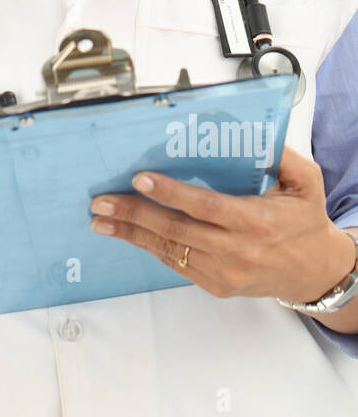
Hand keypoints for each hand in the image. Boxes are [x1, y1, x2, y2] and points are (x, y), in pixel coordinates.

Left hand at [88, 144, 357, 304]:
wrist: (316, 272)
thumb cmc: (306, 220)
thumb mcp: (306, 182)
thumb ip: (280, 156)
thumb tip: (252, 131)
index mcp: (257, 221)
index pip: (205, 206)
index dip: (170, 194)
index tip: (140, 180)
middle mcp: (238, 251)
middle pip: (177, 231)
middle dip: (135, 214)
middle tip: (101, 202)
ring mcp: (225, 273)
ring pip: (171, 250)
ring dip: (132, 234)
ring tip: (101, 219)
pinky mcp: (217, 286)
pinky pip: (177, 264)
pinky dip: (151, 247)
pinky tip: (129, 234)